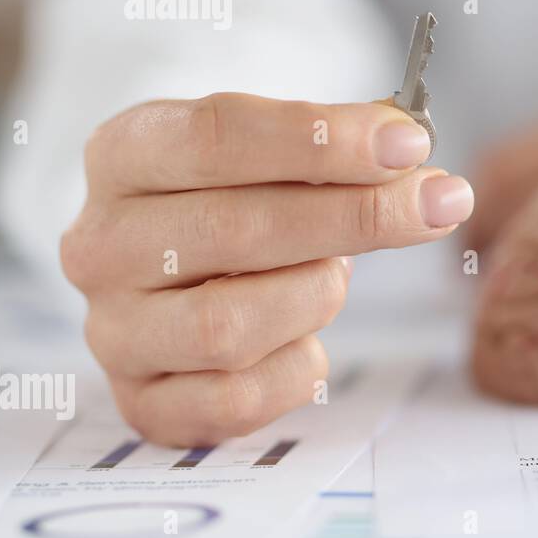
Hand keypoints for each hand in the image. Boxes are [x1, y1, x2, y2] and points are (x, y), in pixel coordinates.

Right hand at [61, 93, 473, 445]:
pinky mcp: (146, 402)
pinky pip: (240, 398)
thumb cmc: (241, 194)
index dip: (321, 140)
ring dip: (316, 294)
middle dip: (354, 216)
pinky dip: (300, 366)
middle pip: (235, 230)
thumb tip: (407, 147)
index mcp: (122, 155)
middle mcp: (101, 244)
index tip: (407, 143)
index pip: (217, 136)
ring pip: (229, 325)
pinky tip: (310, 337)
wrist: (182, 265)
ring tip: (337, 273)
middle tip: (437, 202)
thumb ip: (335, 145)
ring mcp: (114, 330)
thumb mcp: (275, 148)